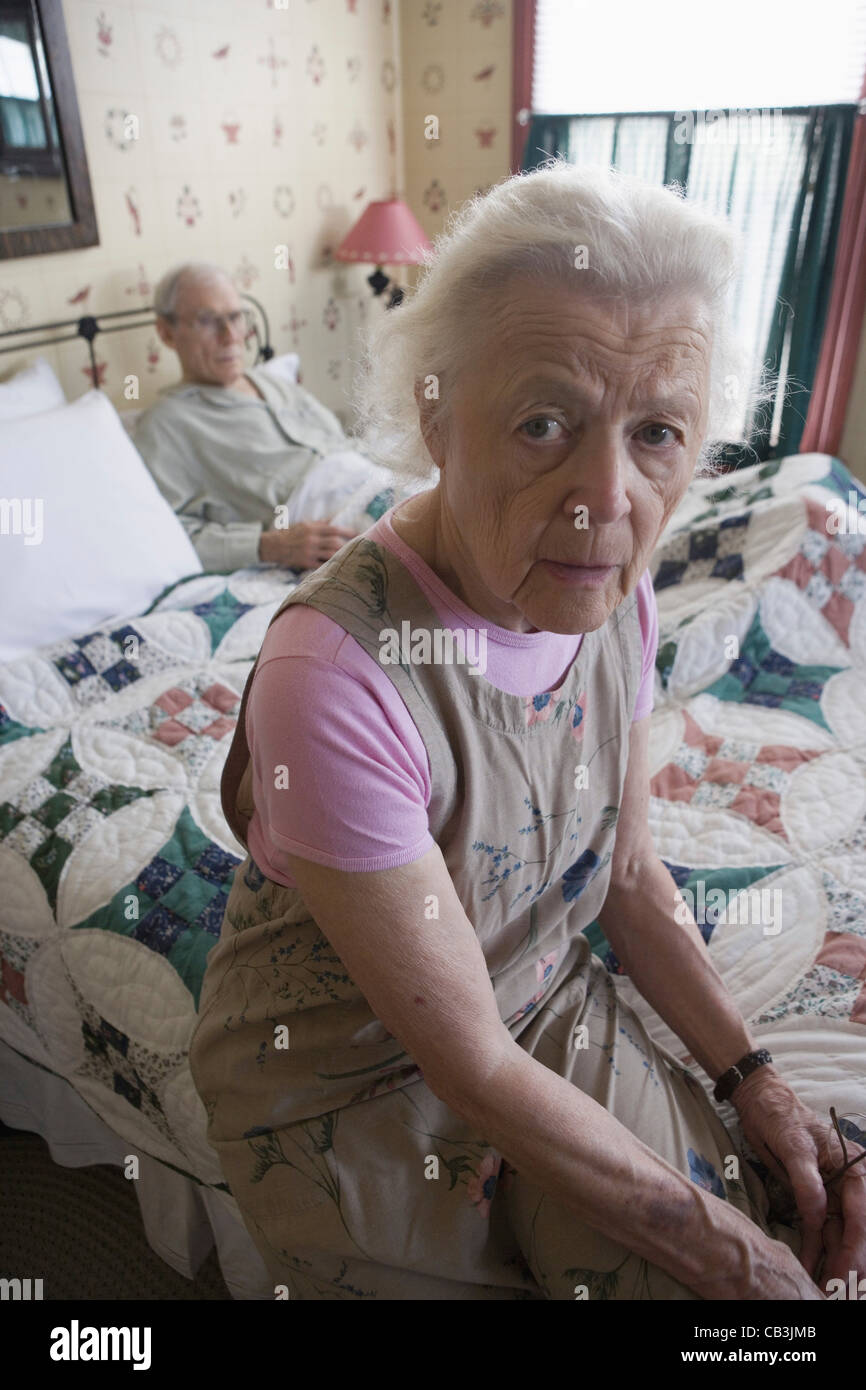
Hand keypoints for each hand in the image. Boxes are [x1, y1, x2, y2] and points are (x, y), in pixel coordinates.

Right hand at [259, 520, 356, 569]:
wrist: (273, 546)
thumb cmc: (289, 534)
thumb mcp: (303, 524)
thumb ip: (319, 523)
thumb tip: (333, 519)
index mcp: (312, 528)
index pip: (334, 529)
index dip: (348, 531)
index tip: (357, 534)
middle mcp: (312, 539)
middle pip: (335, 542)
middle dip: (347, 545)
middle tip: (356, 548)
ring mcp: (309, 552)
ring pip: (331, 554)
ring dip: (341, 555)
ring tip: (349, 557)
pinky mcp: (306, 562)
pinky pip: (322, 564)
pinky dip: (331, 565)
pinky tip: (337, 566)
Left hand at [731, 1067, 865, 1293]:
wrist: (760, 1101)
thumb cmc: (780, 1116)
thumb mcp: (792, 1144)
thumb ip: (807, 1181)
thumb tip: (818, 1215)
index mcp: (854, 1168)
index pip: (861, 1216)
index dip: (855, 1248)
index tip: (847, 1273)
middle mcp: (850, 1184)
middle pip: (855, 1231)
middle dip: (849, 1262)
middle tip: (839, 1290)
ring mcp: (834, 1193)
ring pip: (839, 1235)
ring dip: (833, 1262)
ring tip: (824, 1288)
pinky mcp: (815, 1198)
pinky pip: (820, 1229)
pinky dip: (815, 1249)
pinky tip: (810, 1268)